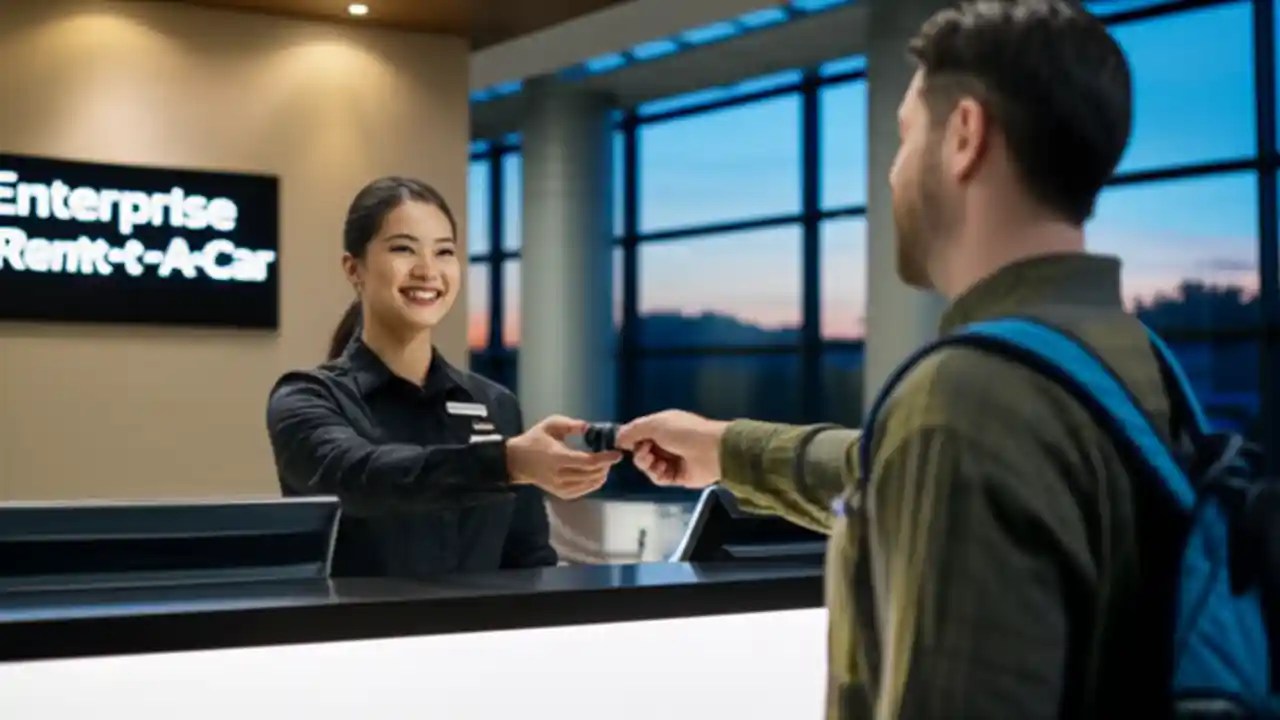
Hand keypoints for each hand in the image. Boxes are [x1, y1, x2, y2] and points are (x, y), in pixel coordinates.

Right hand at [506, 415, 621, 499]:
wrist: (517, 461)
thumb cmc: (535, 440)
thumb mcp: (551, 424)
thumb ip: (571, 424)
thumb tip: (590, 428)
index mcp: (557, 457)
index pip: (588, 461)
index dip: (605, 458)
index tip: (617, 453)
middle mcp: (559, 475)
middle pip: (591, 474)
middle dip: (606, 465)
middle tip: (612, 456)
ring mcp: (560, 487)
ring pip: (590, 484)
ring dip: (602, 474)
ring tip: (605, 464)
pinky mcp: (561, 494)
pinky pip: (584, 490)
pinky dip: (594, 483)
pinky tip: (597, 474)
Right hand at [615, 410, 728, 489]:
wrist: (712, 451)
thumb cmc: (684, 432)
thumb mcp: (656, 424)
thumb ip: (634, 430)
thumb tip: (618, 438)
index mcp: (662, 426)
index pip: (639, 433)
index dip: (630, 439)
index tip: (623, 444)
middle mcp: (666, 443)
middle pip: (641, 451)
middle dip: (638, 452)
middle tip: (645, 451)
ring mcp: (672, 460)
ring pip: (648, 466)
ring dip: (646, 463)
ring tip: (653, 460)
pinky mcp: (677, 477)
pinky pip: (658, 478)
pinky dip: (656, 474)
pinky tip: (661, 469)